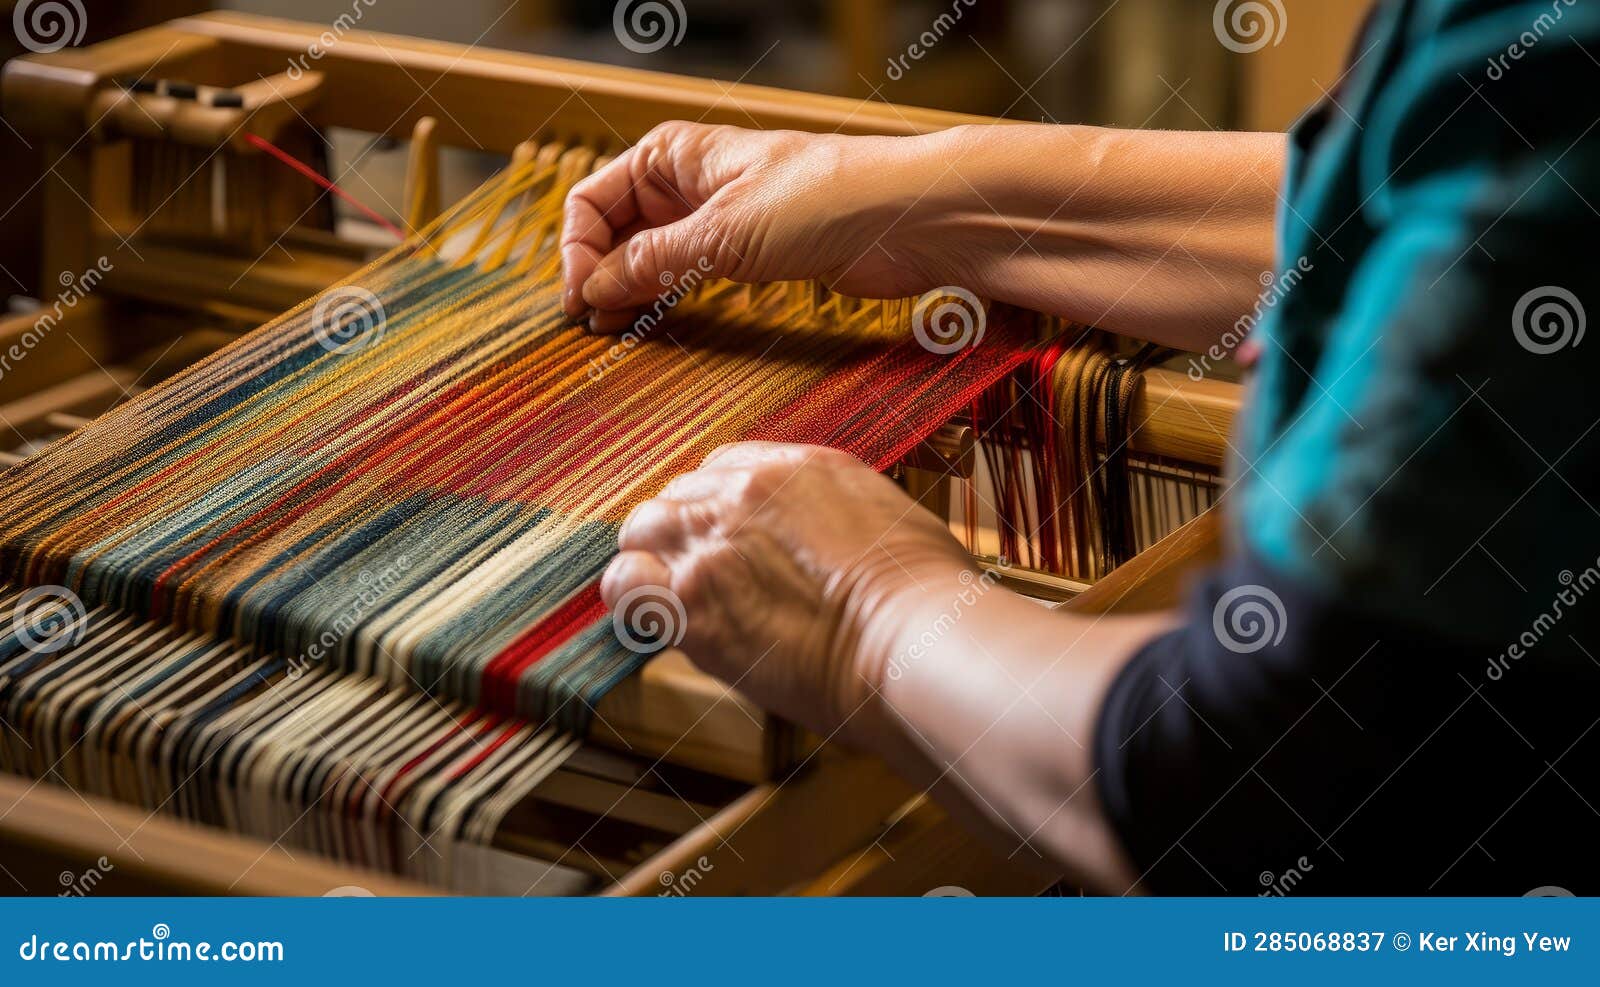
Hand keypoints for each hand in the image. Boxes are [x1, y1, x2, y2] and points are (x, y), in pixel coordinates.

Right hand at [560, 122, 962, 332]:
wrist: (905, 218)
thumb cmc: (823, 198)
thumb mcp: (722, 232)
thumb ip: (652, 261)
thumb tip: (594, 289)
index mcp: (671, 156)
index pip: (592, 200)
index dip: (577, 251)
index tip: (580, 301)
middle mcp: (688, 184)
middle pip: (615, 231)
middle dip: (598, 274)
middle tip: (592, 327)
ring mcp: (716, 221)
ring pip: (649, 257)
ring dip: (628, 292)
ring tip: (616, 333)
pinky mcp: (747, 256)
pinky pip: (688, 278)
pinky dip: (665, 300)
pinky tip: (654, 325)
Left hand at [600, 440, 973, 741]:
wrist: (914, 637)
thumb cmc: (926, 595)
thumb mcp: (891, 517)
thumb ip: (841, 516)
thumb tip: (833, 540)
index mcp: (796, 467)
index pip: (724, 469)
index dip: (720, 507)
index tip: (729, 538)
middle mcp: (743, 493)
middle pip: (678, 495)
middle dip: (684, 532)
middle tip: (704, 574)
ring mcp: (710, 545)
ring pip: (643, 530)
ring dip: (653, 559)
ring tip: (675, 597)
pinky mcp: (690, 603)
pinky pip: (625, 583)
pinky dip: (632, 598)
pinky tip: (655, 619)